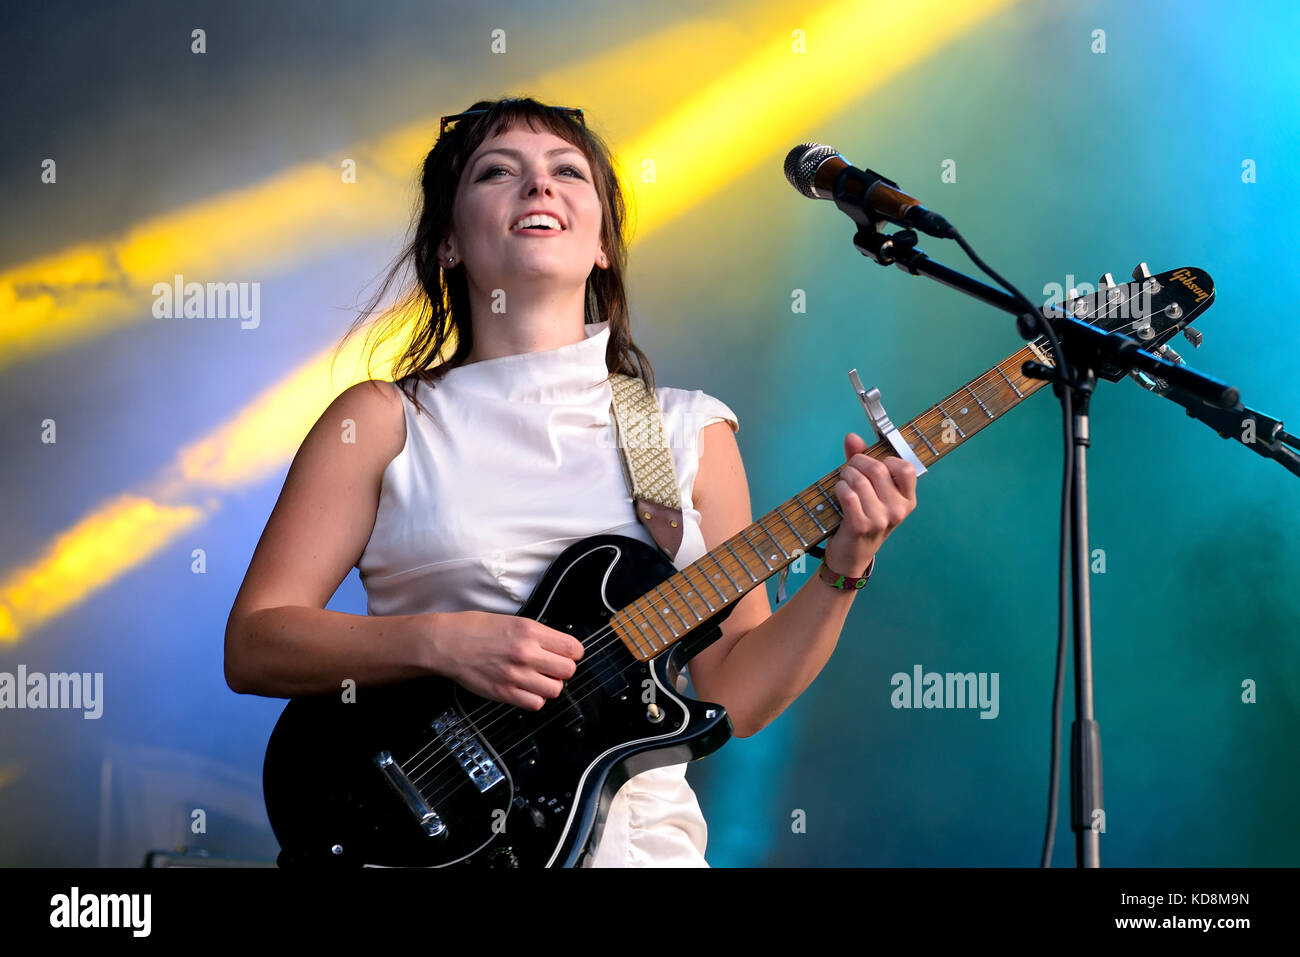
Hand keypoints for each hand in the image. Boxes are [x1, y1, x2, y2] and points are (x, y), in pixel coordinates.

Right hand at [429, 611, 584, 709]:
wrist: (446, 643)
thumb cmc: (474, 629)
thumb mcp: (512, 620)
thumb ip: (537, 634)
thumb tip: (558, 647)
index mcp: (530, 631)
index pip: (573, 648)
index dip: (573, 653)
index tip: (567, 654)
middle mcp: (526, 653)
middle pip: (568, 670)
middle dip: (562, 669)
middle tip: (551, 667)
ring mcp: (515, 675)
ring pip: (555, 690)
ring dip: (549, 685)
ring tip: (537, 678)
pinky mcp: (504, 693)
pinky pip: (535, 703)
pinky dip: (534, 698)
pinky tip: (525, 689)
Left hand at [822, 432, 917, 577]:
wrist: (852, 555)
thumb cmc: (863, 517)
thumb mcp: (870, 491)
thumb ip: (863, 461)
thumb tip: (852, 437)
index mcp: (907, 499)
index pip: (906, 467)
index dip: (885, 460)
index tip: (873, 467)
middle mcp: (899, 510)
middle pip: (877, 469)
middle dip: (857, 463)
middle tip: (849, 471)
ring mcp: (881, 519)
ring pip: (859, 480)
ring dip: (845, 476)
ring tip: (843, 484)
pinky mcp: (861, 526)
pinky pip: (848, 495)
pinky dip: (839, 489)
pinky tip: (838, 494)